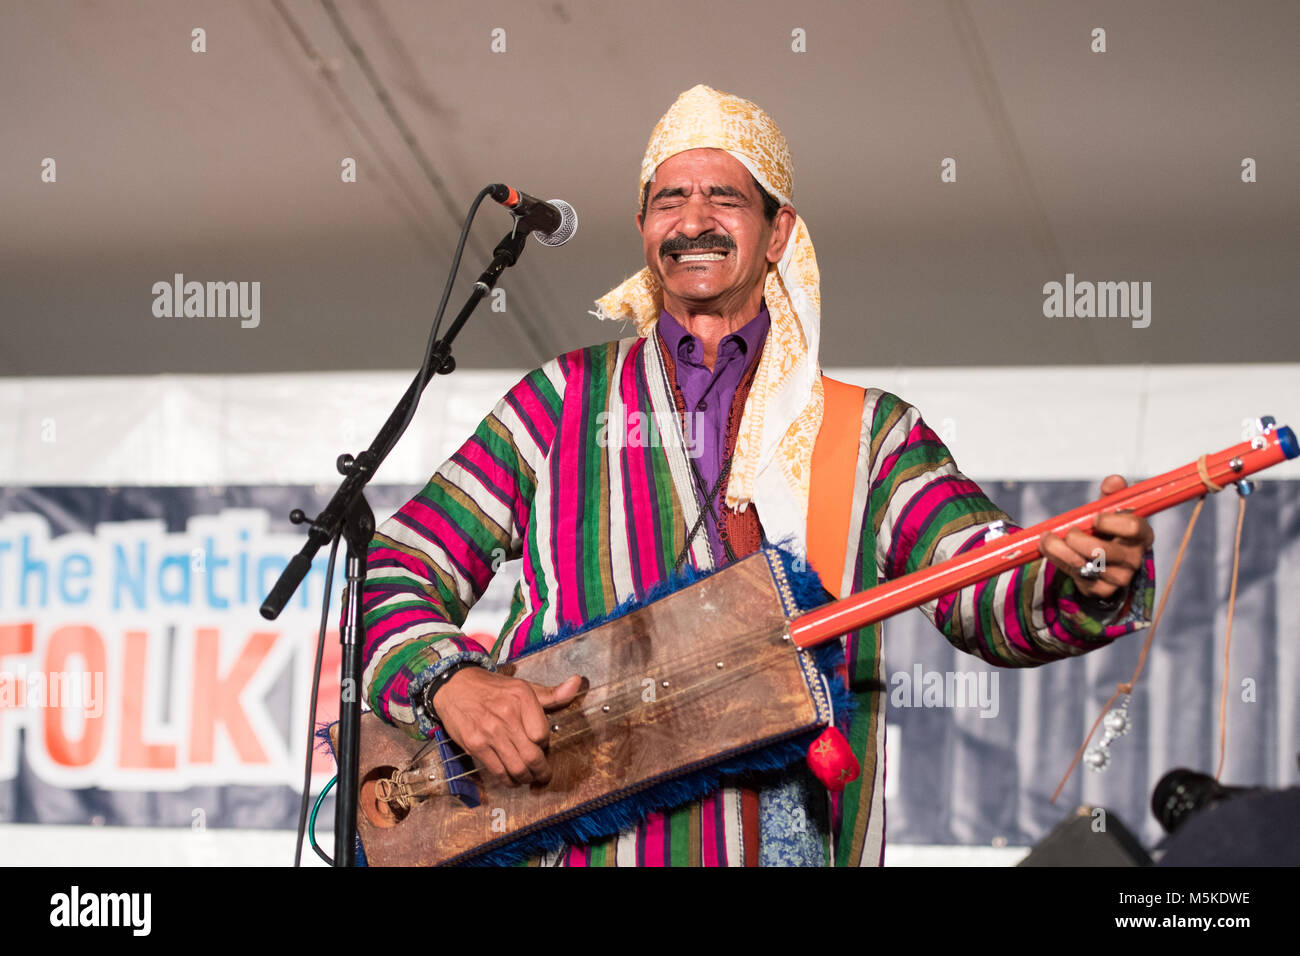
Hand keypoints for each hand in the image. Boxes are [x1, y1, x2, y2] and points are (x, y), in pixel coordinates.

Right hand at [430, 667, 583, 786]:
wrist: (455, 686)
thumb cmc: (493, 689)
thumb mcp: (523, 687)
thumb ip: (552, 693)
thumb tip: (577, 683)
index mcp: (522, 697)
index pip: (543, 734)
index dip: (545, 745)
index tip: (543, 747)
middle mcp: (506, 714)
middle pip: (532, 756)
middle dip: (541, 771)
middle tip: (543, 775)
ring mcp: (489, 731)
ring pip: (516, 768)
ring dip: (526, 778)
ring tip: (529, 778)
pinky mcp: (475, 744)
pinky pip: (497, 771)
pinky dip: (507, 780)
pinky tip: (511, 778)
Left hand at [1038, 474, 1154, 601]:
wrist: (1100, 557)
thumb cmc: (1107, 528)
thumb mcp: (1111, 509)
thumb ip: (1112, 494)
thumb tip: (1114, 481)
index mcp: (1142, 535)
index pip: (1133, 528)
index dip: (1111, 521)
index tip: (1096, 517)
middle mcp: (1133, 559)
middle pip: (1101, 551)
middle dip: (1076, 539)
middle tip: (1067, 530)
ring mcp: (1117, 577)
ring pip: (1083, 565)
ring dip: (1059, 549)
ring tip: (1048, 537)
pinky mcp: (1099, 589)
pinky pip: (1074, 575)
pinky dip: (1056, 560)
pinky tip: (1050, 550)